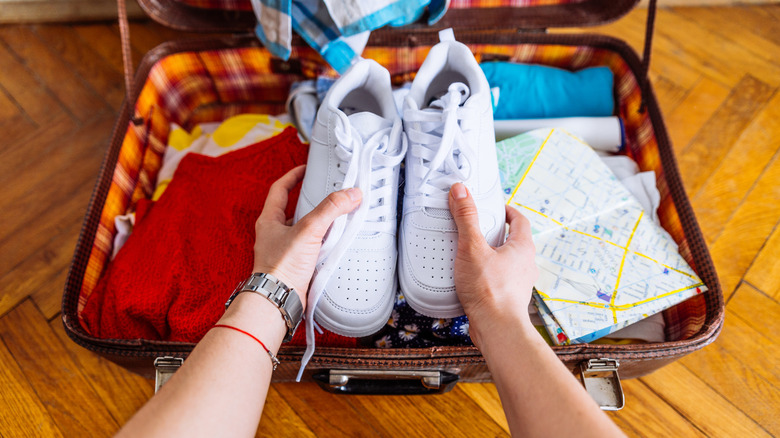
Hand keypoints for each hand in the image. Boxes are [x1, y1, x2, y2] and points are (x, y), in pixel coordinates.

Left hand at [252, 165, 361, 309]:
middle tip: (326, 195)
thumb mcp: (308, 230)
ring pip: (305, 231)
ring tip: (336, 218)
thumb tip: (349, 194)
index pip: (279, 190)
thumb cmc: (280, 267)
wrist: (279, 299)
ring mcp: (285, 251)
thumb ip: (330, 210)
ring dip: (320, 225)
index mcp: (269, 220)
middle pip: (293, 210)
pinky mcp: (296, 266)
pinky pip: (312, 249)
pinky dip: (324, 245)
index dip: (292, 177)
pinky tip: (335, 245)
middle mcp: (275, 235)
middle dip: (311, 202)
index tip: (304, 170)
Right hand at [448, 182, 537, 347]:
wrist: (497, 328)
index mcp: (522, 248)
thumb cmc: (490, 291)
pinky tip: (470, 278)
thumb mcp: (472, 247)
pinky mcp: (508, 297)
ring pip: (507, 261)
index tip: (496, 208)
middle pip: (513, 240)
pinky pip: (499, 279)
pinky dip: (487, 275)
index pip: (519, 220)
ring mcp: (519, 282)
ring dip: (492, 255)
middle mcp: (525, 264)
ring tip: (471, 254)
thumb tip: (461, 192)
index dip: (508, 211)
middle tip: (478, 228)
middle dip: (496, 233)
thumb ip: (466, 218)